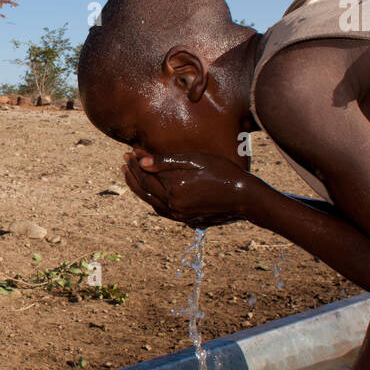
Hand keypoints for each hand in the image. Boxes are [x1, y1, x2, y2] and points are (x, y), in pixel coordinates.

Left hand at [121, 148, 260, 228]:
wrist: (244, 197)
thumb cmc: (223, 172)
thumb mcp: (196, 160)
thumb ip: (166, 161)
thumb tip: (140, 160)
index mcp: (174, 188)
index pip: (146, 174)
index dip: (136, 162)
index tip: (131, 150)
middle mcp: (173, 205)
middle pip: (144, 189)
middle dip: (132, 173)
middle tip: (125, 160)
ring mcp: (179, 214)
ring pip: (150, 201)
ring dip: (138, 187)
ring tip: (130, 174)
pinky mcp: (185, 219)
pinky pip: (161, 210)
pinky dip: (150, 199)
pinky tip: (148, 192)